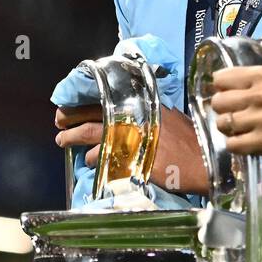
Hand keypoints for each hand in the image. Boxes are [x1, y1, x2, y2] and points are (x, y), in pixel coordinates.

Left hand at [55, 104, 207, 194]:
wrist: (202, 161)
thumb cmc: (190, 140)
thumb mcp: (170, 117)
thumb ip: (149, 114)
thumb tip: (133, 118)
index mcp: (141, 105)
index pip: (104, 98)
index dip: (83, 101)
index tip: (71, 103)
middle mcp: (132, 118)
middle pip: (91, 115)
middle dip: (70, 118)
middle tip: (59, 122)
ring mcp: (128, 138)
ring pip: (90, 135)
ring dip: (73, 139)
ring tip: (63, 140)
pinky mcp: (127, 158)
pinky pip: (101, 158)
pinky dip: (92, 159)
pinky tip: (89, 162)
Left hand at [209, 63, 261, 168]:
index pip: (221, 78)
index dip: (221, 88)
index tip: (228, 95)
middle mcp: (259, 95)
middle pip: (218, 103)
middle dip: (223, 111)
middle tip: (233, 116)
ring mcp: (261, 119)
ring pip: (223, 125)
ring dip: (229, 130)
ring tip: (240, 132)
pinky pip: (234, 145)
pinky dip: (236, 146)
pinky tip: (246, 144)